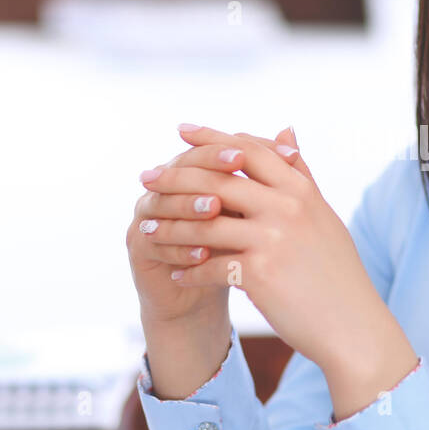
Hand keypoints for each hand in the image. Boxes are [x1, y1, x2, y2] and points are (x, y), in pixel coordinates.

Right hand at [127, 135, 251, 327]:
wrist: (205, 296)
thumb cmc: (233, 247)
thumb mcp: (253, 212)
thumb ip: (267, 175)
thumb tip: (290, 133)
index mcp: (189, 172)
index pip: (208, 149)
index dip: (236, 147)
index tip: (264, 151)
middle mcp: (164, 187)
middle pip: (183, 169)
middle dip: (210, 168)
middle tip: (237, 165)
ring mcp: (147, 216)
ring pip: (166, 204)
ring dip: (191, 205)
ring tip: (217, 208)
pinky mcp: (138, 248)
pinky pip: (155, 243)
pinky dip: (180, 248)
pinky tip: (203, 255)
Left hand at [155, 123, 387, 368]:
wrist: (352, 326)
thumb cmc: (336, 272)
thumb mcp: (322, 214)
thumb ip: (300, 172)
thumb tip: (286, 128)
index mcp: (300, 190)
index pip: (248, 150)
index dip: (211, 138)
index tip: (182, 132)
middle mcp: (287, 207)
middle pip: (218, 179)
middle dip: (175, 176)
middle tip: (145, 178)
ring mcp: (273, 239)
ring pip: (205, 223)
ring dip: (171, 227)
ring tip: (146, 230)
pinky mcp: (260, 273)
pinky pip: (210, 266)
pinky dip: (189, 271)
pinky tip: (176, 275)